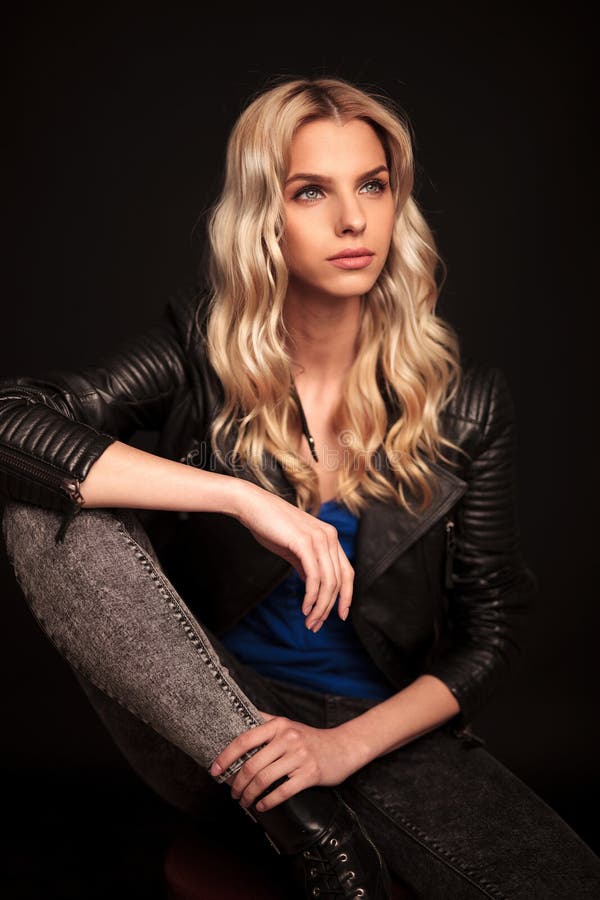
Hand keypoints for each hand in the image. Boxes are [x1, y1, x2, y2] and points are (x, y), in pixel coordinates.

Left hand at [210, 710, 365, 811]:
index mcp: (278, 725)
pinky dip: (268, 802)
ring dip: (249, 795)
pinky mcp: (310, 774)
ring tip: (244, 802)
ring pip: (265, 779)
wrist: (343, 747)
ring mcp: (299, 756)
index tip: (215, 770)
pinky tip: (261, 806)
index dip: (226, 756)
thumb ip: (265, 721)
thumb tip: (239, 717)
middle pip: (252, 764)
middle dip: (237, 783)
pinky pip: (283, 791)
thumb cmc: (310, 738)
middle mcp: (288, 738)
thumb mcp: (288, 724)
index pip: (245, 740)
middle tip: (232, 793)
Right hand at [232, 482, 353, 629]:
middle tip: (315, 625)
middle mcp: (330, 537)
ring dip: (320, 607)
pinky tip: (305, 608)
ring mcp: (319, 538)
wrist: (252, 506)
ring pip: (329, 582)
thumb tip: (314, 587)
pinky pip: (315, 577)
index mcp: (330, 537)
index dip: (346, 596)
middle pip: (339, 581)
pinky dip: (312, 596)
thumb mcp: (294, 548)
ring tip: (310, 622)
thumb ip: (307, 565)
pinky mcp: (305, 542)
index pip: (347, 572)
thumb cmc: (270, 526)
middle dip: (329, 607)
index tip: (339, 616)